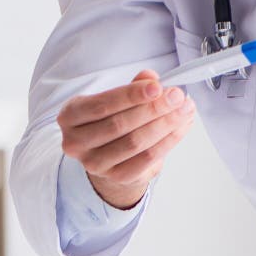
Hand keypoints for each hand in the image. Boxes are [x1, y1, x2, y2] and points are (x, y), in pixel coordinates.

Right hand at [57, 70, 195, 209]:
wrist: (110, 155)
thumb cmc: (112, 120)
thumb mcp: (116, 99)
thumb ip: (132, 87)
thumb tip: (150, 78)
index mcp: (71, 116)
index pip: (102, 105)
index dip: (131, 95)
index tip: (158, 87)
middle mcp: (76, 142)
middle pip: (119, 125)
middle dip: (153, 109)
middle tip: (177, 97)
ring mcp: (94, 164)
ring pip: (134, 143)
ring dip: (164, 125)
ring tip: (184, 110)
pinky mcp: (115, 177)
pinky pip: (146, 159)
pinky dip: (167, 142)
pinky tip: (181, 127)